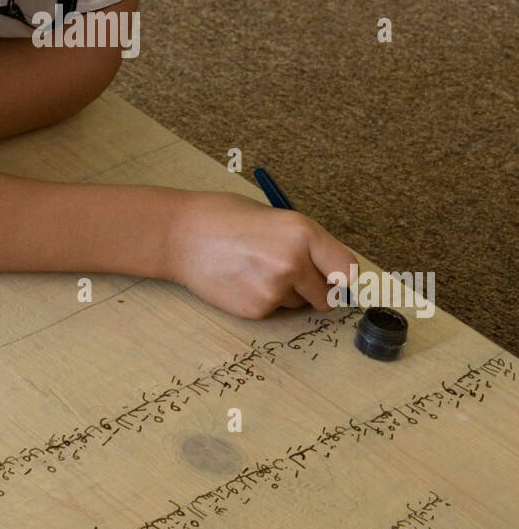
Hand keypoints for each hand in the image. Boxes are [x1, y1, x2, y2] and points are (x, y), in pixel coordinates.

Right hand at [168, 190, 356, 318]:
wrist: (180, 234)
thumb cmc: (225, 218)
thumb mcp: (275, 218)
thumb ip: (306, 243)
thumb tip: (333, 272)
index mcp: (303, 233)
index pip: (348, 270)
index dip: (344, 278)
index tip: (339, 281)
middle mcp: (294, 263)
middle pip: (328, 295)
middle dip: (315, 289)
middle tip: (289, 273)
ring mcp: (274, 290)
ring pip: (299, 304)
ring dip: (286, 293)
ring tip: (254, 268)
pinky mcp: (256, 310)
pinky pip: (273, 310)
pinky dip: (262, 300)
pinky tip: (240, 280)